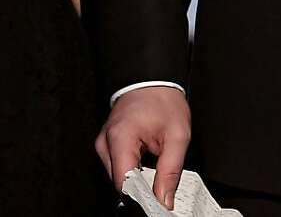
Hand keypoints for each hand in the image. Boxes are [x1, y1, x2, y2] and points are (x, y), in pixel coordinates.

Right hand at [96, 86, 190, 210]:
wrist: (152, 78)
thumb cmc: (163, 100)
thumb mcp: (177, 136)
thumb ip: (171, 171)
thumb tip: (164, 200)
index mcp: (120, 138)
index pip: (124, 183)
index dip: (142, 197)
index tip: (159, 202)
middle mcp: (105, 142)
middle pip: (120, 183)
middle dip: (142, 188)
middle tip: (162, 180)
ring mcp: (103, 143)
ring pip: (119, 177)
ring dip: (137, 178)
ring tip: (154, 162)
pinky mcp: (106, 144)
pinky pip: (118, 167)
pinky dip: (132, 170)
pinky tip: (145, 160)